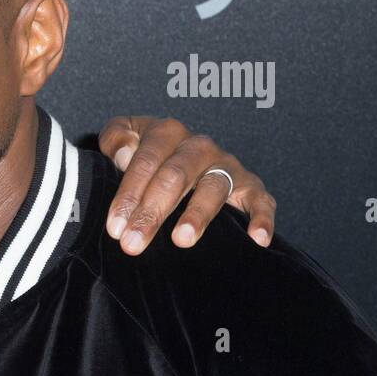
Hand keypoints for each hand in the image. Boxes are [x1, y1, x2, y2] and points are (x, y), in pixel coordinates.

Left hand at [98, 116, 275, 255]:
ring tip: (181, 240)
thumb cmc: (144, 156)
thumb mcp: (123, 137)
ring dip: (197, 214)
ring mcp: (226, 165)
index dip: (129, 194)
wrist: (177, 157)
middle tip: (134, 242)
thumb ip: (116, 138)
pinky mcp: (250, 186)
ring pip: (213, 186)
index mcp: (166, 132)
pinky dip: (261, 217)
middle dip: (152, 212)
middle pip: (175, 176)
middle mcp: (198, 146)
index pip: (146, 161)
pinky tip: (257, 239)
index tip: (115, 227)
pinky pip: (260, 199)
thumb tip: (123, 153)